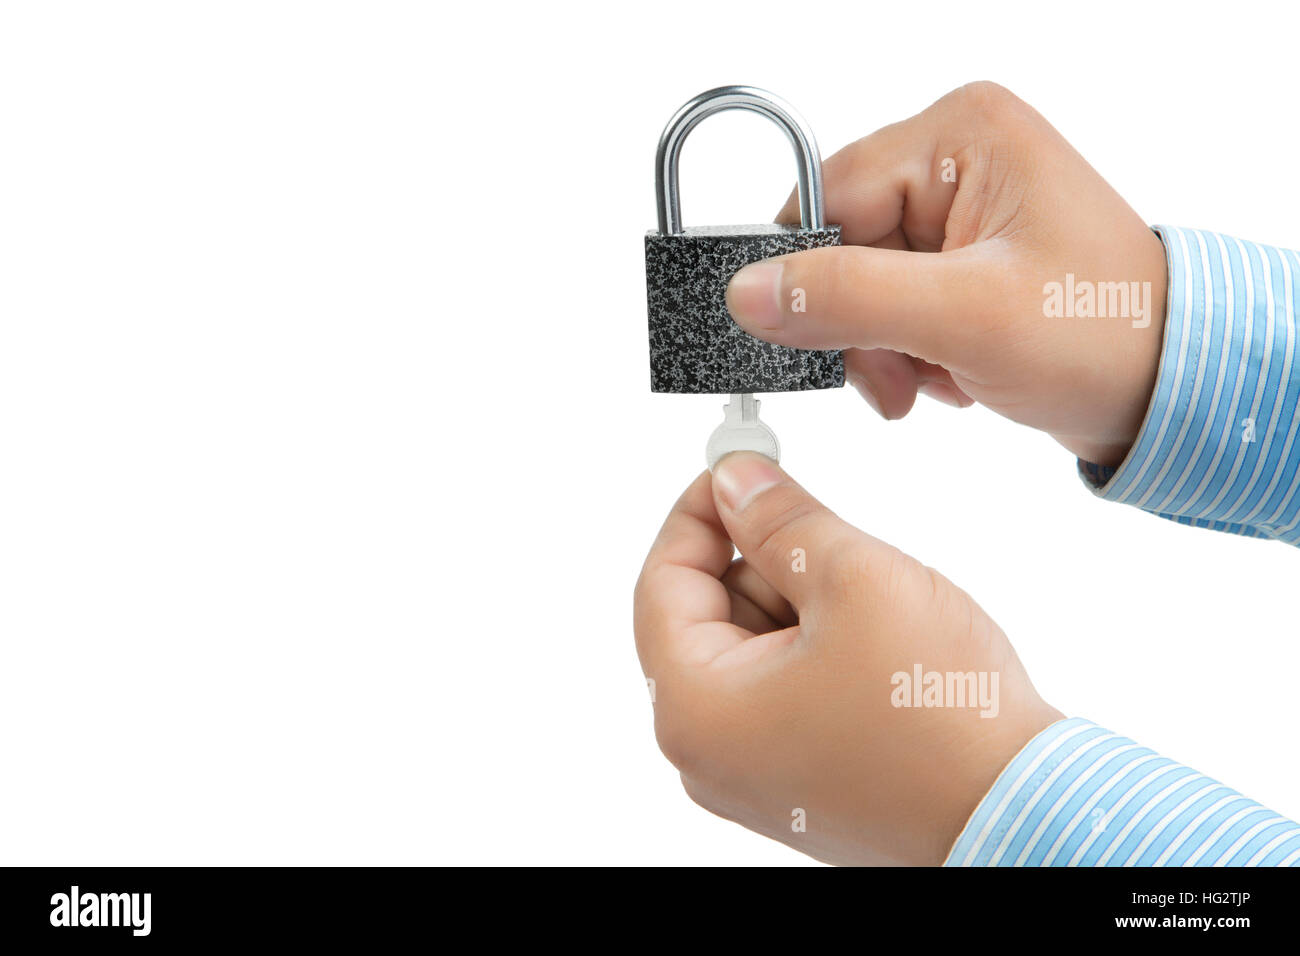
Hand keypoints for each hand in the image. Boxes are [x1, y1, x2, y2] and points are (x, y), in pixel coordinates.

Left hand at [633, 452, 1061, 865]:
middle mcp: (707, 756)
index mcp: (696, 711)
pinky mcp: (796, 783)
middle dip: (757, 561)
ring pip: (747, 652)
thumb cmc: (939, 711)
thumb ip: (779, 519)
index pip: (660, 583)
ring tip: (868, 604)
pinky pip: (778, 692)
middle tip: (818, 527)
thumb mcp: (853, 579)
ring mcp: (751, 776)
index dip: (698, 513)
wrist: (1025, 815)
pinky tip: (873, 641)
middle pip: (702, 619)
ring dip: (794, 603)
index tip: (737, 469)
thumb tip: (734, 478)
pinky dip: (813, 647)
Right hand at [725, 81, 1167, 466]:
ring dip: (881, 347)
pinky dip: (905, 350)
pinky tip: (949, 372)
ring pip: (857, 282)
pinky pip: (888, 302)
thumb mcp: (964, 317)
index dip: (811, 277)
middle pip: (841, 243)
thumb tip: (747, 293)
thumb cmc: (1103, 336)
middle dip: (857, 325)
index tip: (819, 346)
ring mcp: (960, 209)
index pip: (830, 197)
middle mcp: (956, 157)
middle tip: (894, 380)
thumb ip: (847, 298)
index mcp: (962, 134)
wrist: (1171, 391)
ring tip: (930, 381)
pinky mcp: (962, 257)